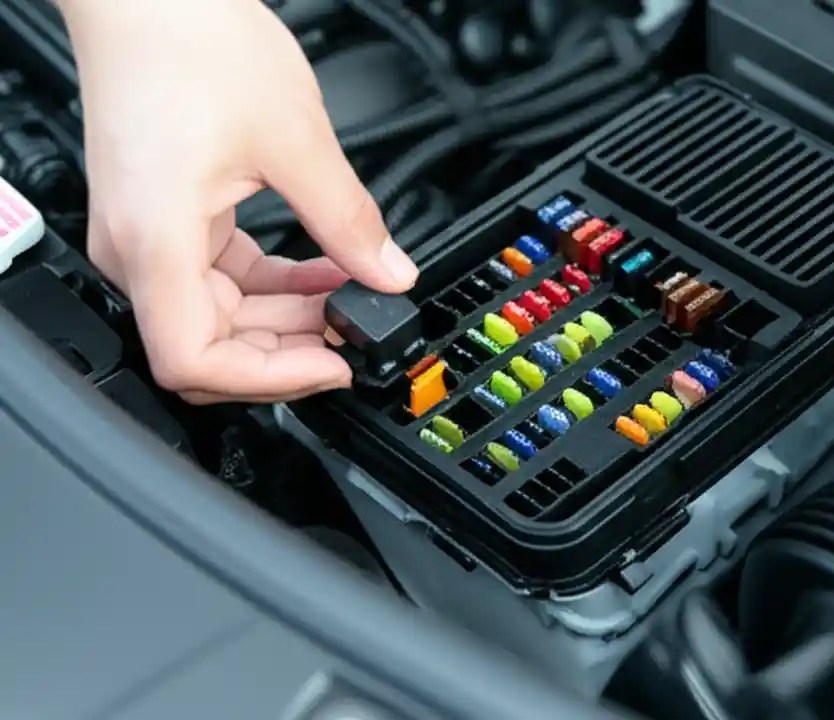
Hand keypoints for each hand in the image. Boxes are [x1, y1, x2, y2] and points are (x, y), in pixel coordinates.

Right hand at [59, 0, 418, 402]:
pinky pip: (222, 279)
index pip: (193, 360)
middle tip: (355, 336)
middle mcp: (138, 249)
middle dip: (289, 352)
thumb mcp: (296, 139)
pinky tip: (323, 276)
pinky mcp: (167, 222)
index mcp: (156, 238)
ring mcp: (149, 238)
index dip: (269, 380)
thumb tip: (391, 275)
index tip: (331, 366)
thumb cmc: (191, 44)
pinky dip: (274, 288)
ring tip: (351, 302)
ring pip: (220, 318)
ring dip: (287, 320)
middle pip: (210, 348)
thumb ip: (349, 221)